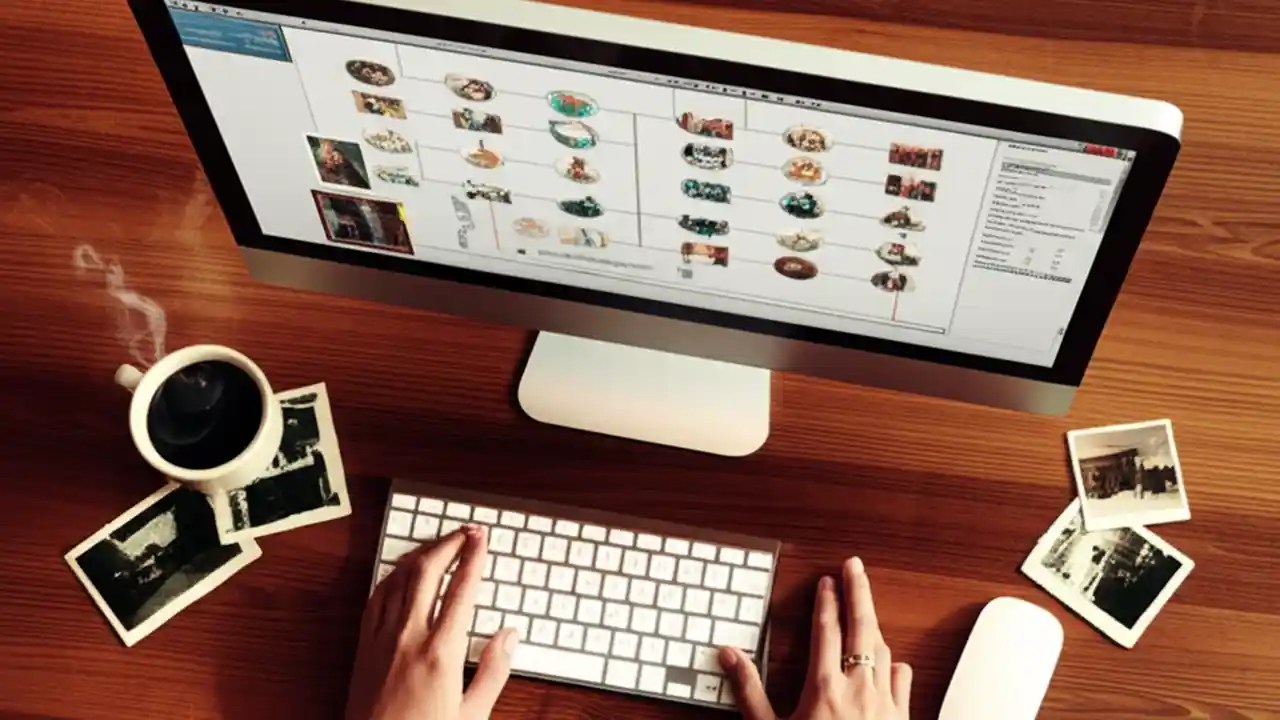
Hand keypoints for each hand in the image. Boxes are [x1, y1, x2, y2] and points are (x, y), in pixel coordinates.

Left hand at [346, 526, 518, 719]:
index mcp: (440, 653)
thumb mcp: (472, 715)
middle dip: (449, 544)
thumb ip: (493, 671)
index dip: (474, 558)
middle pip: (429, 572)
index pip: (461, 590)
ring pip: (400, 578)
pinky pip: (377, 596)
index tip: (482, 540)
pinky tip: (404, 571)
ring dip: (422, 553)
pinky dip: (394, 575)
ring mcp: (382, 638)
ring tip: (441, 543)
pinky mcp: (363, 645)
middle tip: (467, 531)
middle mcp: (408, 638)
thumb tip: (509, 636)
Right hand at [718, 557, 911, 719]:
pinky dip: (896, 665)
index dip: (826, 601)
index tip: (826, 582)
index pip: (826, 630)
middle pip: (861, 626)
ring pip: (884, 650)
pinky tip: (893, 663)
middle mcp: (859, 689)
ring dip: (873, 626)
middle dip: (859, 591)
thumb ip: (749, 691)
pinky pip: (904, 681)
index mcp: (824, 687)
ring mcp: (885, 704)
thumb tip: (728, 655)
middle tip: (855, 566)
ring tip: (865, 611)